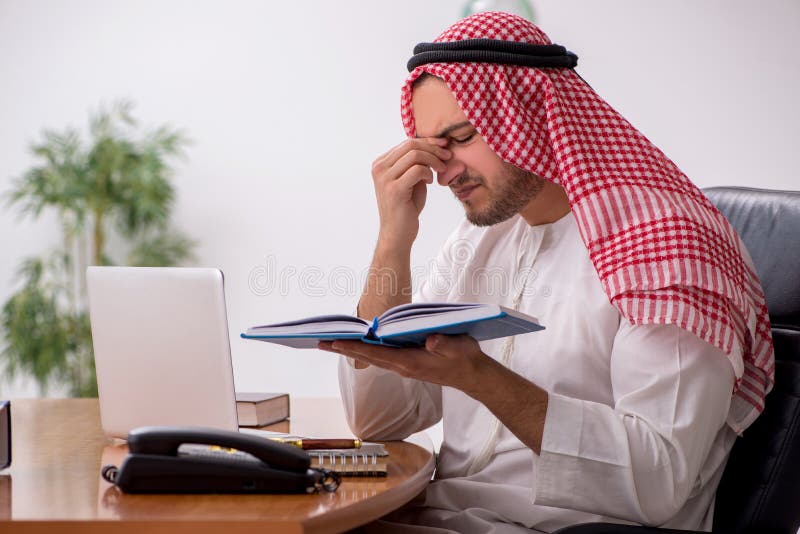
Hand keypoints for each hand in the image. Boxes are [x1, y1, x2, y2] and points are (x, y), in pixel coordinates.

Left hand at [319, 334, 484, 394]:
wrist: (472, 375)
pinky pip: (380, 357)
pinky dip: (366, 350)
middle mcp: (401, 366)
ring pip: (371, 357)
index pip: (374, 353)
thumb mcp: (458, 347)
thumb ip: (443, 344)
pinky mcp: (407, 364)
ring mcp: (403, 366)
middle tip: (320, 341)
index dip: (353, 347)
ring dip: (352, 350)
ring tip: (332, 342)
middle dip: (344, 348)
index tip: (334, 342)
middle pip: (366, 356)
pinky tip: (359, 344)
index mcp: (409, 362)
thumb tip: (429, 341)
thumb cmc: (465, 358)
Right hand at [371, 138, 451, 249]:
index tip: (444, 145)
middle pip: (410, 145)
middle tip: (447, 156)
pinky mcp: (394, 189)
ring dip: (433, 160)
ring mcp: (385, 178)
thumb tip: (434, 145)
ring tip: (441, 169)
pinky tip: (430, 182)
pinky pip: (418, 170)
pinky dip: (428, 173)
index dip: (428, 141)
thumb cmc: (406, 207)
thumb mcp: (410, 180)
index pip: (406, 143)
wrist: (397, 234)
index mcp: (380, 164)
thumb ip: (416, 163)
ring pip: (415, 155)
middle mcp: (379, 168)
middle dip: (433, 148)